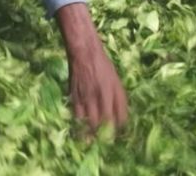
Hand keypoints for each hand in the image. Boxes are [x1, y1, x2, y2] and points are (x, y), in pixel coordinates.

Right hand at [56, 3, 128, 131]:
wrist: (83, 52)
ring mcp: (83, 98)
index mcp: (109, 92)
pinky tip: (81, 131)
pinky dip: (79, 126)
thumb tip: (123, 120)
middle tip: (106, 142)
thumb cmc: (103, 66)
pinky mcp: (72, 97)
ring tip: (93, 142)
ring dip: (90, 135)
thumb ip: (120, 100)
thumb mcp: (116, 81)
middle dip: (103, 136)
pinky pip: (75, 117)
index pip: (114, 119)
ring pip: (86, 123)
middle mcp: (96, 97)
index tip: (118, 137)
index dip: (117, 131)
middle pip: (99, 124)